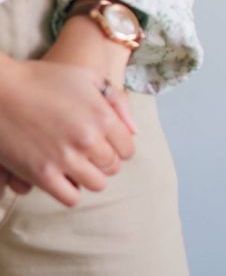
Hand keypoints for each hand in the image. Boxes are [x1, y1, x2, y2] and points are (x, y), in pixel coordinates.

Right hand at [0, 15, 136, 206]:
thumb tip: (134, 131)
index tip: (106, 144)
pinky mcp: (41, 174)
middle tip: (90, 154)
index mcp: (102, 116)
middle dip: (104, 161)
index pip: (128, 149)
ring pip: (96, 184)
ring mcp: (64, 158)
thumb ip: (118, 101)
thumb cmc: (43, 79)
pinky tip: (63, 177)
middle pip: (112, 167)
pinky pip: (70, 198)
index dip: (119, 147)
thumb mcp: (88, 77)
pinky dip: (70, 191)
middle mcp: (87, 139)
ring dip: (90, 177)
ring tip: (78, 166)